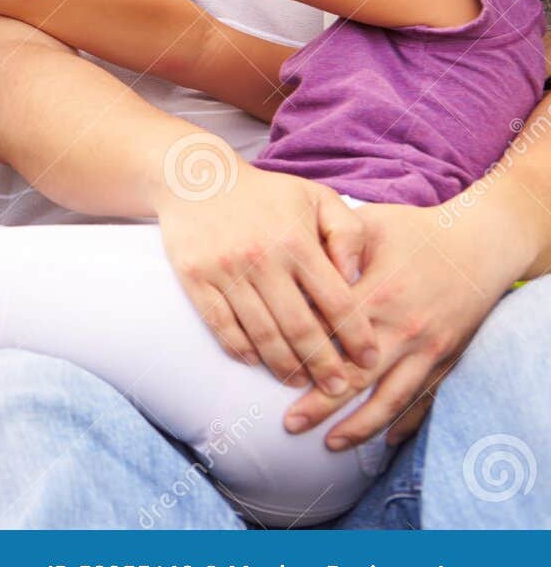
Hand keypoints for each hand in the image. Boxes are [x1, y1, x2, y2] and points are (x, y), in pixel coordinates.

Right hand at [156, 162, 377, 393]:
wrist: (195, 177)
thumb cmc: (265, 193)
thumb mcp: (316, 196)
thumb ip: (348, 233)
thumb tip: (358, 276)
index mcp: (297, 240)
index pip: (336, 301)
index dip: (357, 337)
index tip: (370, 361)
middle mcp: (262, 258)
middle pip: (299, 327)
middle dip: (324, 365)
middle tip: (339, 389)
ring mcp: (225, 271)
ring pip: (261, 333)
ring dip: (284, 365)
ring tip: (300, 383)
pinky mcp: (195, 278)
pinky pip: (221, 325)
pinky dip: (241, 349)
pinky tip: (256, 361)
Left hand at [284, 200, 527, 448]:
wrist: (480, 244)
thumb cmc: (414, 231)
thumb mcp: (369, 225)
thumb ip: (331, 244)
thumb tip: (294, 267)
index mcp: (377, 293)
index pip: (329, 333)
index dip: (299, 354)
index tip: (272, 372)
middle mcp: (403, 327)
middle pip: (355, 376)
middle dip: (321, 405)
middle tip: (289, 425)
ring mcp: (428, 348)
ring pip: (390, 397)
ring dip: (359, 425)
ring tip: (330, 444)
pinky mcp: (447, 358)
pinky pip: (425, 399)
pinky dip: (405, 423)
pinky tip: (383, 442)